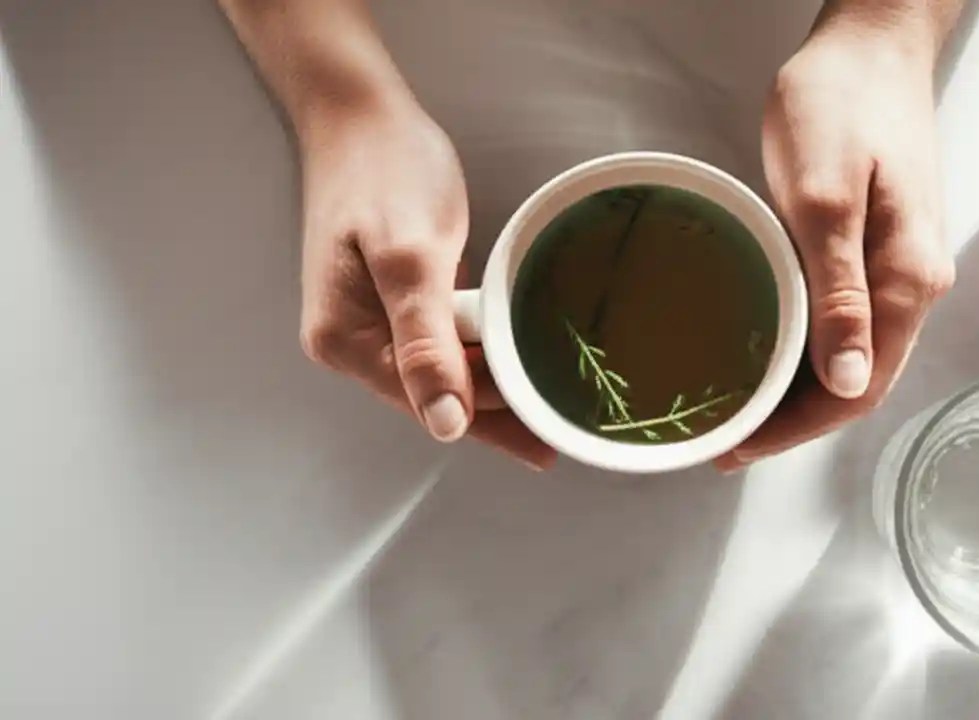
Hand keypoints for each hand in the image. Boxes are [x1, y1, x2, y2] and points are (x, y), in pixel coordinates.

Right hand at [297, 103, 555, 469]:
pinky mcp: (397, 297)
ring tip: (553, 404)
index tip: (549, 433)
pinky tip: (516, 359)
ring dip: (494, 384)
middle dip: (497, 413)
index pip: (428, 402)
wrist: (361, 112)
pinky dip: (481, 351)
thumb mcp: (408, 254)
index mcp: (345, 341)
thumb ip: (425, 340)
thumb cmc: (384, 170)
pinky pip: (444, 340)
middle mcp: (352, 341)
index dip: (490, 418)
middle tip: (564, 424)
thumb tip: (444, 423)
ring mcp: (373, 319)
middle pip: (434, 395)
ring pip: (444, 370)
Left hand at [720, 21, 953, 470]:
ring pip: (852, 356)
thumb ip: (840, 293)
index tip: (736, 448)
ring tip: (736, 405)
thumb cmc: (842, 105)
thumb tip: (848, 383)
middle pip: (858, 383)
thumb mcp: (828, 199)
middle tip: (723, 436)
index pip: (858, 390)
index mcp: (907, 282)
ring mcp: (899, 266)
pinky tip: (769, 351)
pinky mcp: (880, 246)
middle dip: (793, 420)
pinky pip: (847, 320)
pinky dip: (806, 349)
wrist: (872, 41)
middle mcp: (914, 286)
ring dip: (799, 390)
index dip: (797, 430)